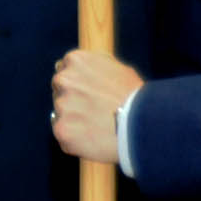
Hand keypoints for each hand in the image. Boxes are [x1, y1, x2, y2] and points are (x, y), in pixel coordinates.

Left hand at [51, 48, 143, 165]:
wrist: (141, 124)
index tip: (92, 95)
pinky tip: (95, 138)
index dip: (79, 85)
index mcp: (75, 60)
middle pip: (59, 92)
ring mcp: (60, 105)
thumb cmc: (134, 96)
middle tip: (95, 112)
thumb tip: (73, 64)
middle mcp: (64, 79)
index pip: (64, 71)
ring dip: (75, 121)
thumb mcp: (117, 68)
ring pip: (61, 115)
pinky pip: (64, 136)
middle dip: (73, 101)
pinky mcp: (61, 129)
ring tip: (99, 126)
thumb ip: (93, 66)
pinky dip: (76, 140)